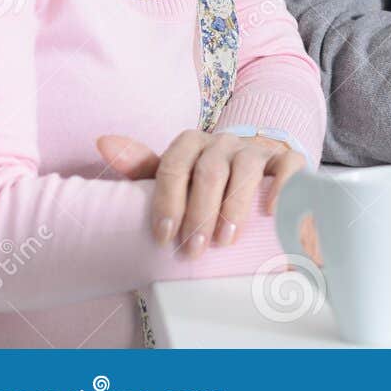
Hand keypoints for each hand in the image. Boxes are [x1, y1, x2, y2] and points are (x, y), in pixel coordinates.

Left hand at [97, 131, 305, 256]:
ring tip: (226, 240)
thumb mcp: (170, 175)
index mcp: (191, 144)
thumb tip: (103, 142)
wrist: (250, 166)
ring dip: (234, 206)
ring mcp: (255, 149)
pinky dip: (281, 186)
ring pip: (246, 168)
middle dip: (199, 213)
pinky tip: (271, 210)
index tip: (164, 237)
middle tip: (193, 249)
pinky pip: (288, 165)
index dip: (167, 201)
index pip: (174, 165)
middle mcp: (223, 141)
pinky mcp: (284, 159)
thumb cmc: (202, 180)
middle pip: (210, 171)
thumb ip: (141, 166)